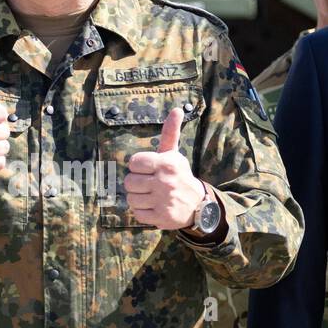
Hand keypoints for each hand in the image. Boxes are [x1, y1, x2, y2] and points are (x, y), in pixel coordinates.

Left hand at [124, 108, 203, 229]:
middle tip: (148, 185)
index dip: (138, 167)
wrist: (198, 205)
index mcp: (167, 164)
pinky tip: (153, 207)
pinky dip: (142, 212)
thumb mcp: (174, 154)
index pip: (134, 163)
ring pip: (131, 198)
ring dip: (138, 198)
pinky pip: (137, 214)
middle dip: (136, 183)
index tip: (147, 170)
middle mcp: (165, 182)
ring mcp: (163, 201)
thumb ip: (170, 132)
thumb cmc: (179, 176)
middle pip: (129, 181)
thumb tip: (177, 109)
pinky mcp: (162, 218)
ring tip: (150, 196)